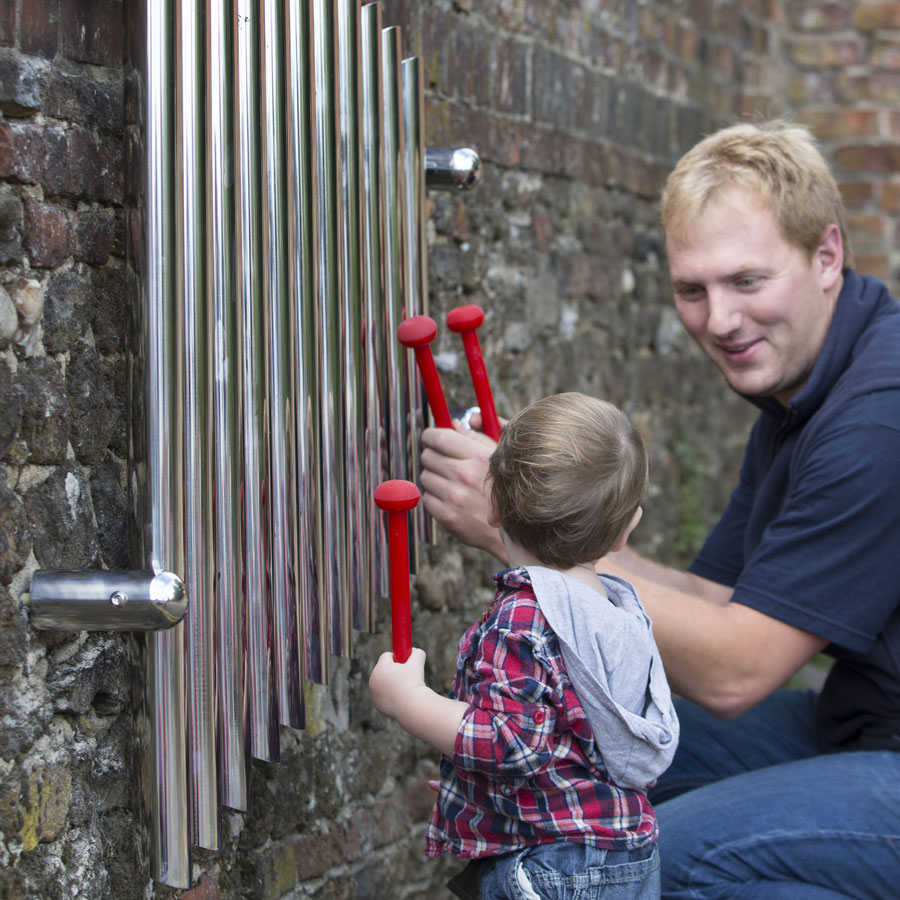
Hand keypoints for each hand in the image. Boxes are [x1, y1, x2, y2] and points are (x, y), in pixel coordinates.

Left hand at [368, 647, 426, 720]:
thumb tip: (416, 651)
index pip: (386, 656)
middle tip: (407, 676)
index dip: (398, 658)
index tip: (406, 663)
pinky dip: (392, 696)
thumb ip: (417, 653)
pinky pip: (384, 696)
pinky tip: (401, 699)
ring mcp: (374, 694)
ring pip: (384, 683)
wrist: (412, 707)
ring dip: (393, 683)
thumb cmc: (414, 682)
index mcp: (380, 668)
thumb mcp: (418, 662)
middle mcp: (373, 680)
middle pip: (383, 670)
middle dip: (394, 671)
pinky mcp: (378, 705)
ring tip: (405, 689)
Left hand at [419, 420, 505, 559]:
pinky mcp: (447, 516)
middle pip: (428, 456)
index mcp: (478, 456)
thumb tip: (454, 424)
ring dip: (433, 477)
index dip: (430, 435)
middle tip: (442, 462)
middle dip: (432, 456)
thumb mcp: (498, 458)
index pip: (440, 437)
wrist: (511, 531)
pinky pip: (426, 498)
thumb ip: (476, 438)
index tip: (430, 438)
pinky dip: (434, 497)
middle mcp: (464, 475)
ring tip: (449, 483)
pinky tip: (449, 499)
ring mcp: (454, 497)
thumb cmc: (505, 490)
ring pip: (425, 476)